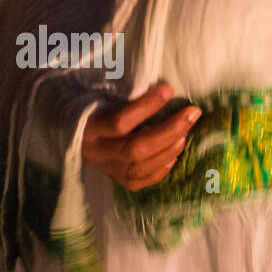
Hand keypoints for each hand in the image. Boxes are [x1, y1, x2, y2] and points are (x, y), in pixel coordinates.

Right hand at [82, 82, 199, 189]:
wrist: (79, 136)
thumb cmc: (97, 110)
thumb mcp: (104, 100)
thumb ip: (127, 98)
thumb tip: (165, 89)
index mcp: (89, 128)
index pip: (120, 121)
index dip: (147, 106)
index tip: (169, 90)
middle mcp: (97, 153)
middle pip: (136, 148)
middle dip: (170, 131)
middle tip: (193, 113)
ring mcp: (108, 170)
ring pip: (143, 166)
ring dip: (171, 148)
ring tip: (186, 131)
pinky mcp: (120, 181)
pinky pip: (144, 180)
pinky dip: (164, 167)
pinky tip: (175, 152)